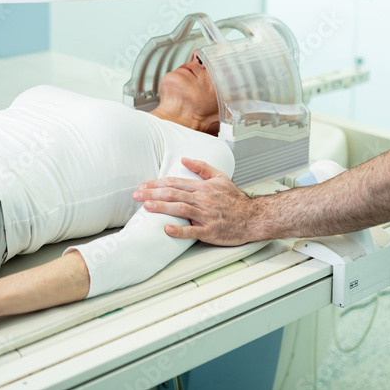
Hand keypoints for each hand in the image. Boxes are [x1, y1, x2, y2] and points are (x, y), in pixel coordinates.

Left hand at [132, 157, 256, 245]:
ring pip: (181, 209)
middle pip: (173, 194)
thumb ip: (202, 167)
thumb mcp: (220, 177)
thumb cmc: (235, 200)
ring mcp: (206, 215)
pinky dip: (179, 230)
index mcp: (203, 187)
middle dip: (152, 194)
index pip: (175, 182)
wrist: (253, 217)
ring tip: (146, 207)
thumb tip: (184, 158)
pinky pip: (193, 231)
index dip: (156, 183)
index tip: (142, 186)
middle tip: (136, 196)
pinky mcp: (210, 231)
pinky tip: (167, 229)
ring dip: (162, 207)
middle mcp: (203, 199)